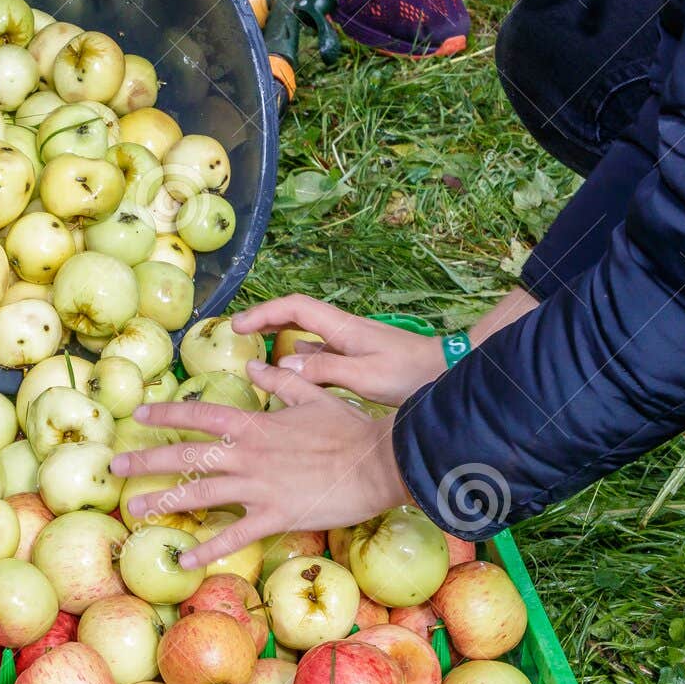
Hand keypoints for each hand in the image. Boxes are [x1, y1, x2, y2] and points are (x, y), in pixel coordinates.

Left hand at [112, 361, 411, 570]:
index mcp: (254, 424)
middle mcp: (247, 454)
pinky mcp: (275, 515)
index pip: (199, 415)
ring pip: (200, 494)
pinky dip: (208, 549)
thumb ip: (280, 381)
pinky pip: (234, 535)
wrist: (379, 461)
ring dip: (164, 502)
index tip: (139, 416)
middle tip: (115, 468)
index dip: (166, 415)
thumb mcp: (312, 395)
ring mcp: (258, 487)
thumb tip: (255, 366)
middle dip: (147, 460)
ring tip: (135, 510)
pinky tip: (184, 560)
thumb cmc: (348, 428)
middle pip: (186, 455)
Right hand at [231, 294, 444, 407]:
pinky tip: (291, 369)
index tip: (238, 326)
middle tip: (239, 330)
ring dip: (279, 334)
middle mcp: (343, 329)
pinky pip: (318, 350)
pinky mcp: (357, 356)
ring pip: (306, 333)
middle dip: (265, 318)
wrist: (445, 372)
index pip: (294, 308)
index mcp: (342, 327)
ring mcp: (350, 342)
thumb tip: (281, 366)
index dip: (263, 313)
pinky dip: (298, 355)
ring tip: (256, 347)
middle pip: (296, 313)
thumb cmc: (409, 373)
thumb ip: (322, 370)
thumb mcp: (363, 375)